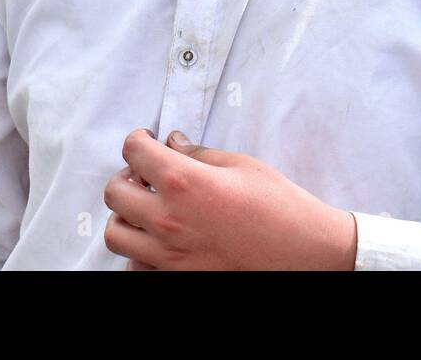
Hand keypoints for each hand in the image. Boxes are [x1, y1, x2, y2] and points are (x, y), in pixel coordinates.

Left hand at [103, 128, 357, 269]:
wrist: (305, 255)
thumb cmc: (280, 208)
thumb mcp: (242, 166)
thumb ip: (199, 153)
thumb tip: (173, 143)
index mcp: (184, 182)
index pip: (134, 151)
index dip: (138, 140)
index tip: (146, 141)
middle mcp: (168, 220)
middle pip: (114, 192)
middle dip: (127, 176)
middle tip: (147, 174)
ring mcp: (168, 256)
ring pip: (115, 232)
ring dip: (126, 215)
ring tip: (149, 208)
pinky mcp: (176, 279)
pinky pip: (134, 266)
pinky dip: (138, 252)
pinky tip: (160, 241)